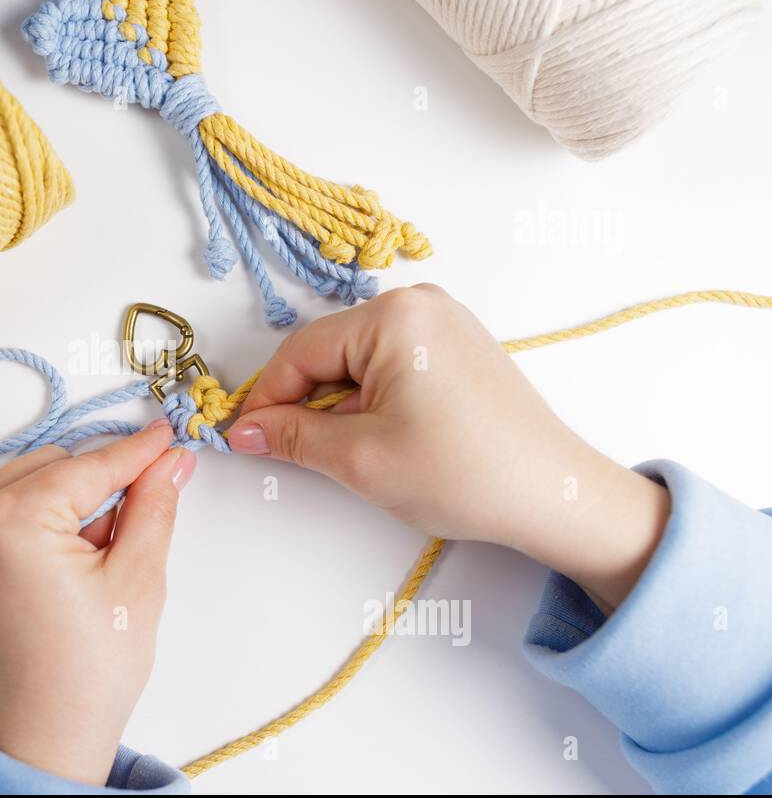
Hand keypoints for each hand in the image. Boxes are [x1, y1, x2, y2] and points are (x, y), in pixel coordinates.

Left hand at [0, 422, 195, 784]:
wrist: (35, 746)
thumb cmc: (82, 680)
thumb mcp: (137, 583)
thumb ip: (152, 508)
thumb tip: (168, 464)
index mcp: (11, 524)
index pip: (88, 467)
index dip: (136, 452)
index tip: (165, 438)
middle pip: (50, 468)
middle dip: (96, 486)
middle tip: (135, 522)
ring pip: (20, 489)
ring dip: (62, 505)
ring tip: (95, 559)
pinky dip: (30, 527)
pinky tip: (61, 570)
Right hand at [226, 285, 668, 612]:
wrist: (551, 494)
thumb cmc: (464, 473)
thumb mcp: (359, 458)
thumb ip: (292, 437)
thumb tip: (247, 430)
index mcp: (394, 316)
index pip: (300, 352)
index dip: (266, 399)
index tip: (245, 437)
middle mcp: (420, 302)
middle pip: (328, 351)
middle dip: (304, 402)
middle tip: (291, 452)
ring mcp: (444, 321)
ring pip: (357, 360)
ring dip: (339, 403)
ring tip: (348, 452)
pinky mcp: (458, 345)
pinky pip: (390, 362)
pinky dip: (371, 398)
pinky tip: (380, 437)